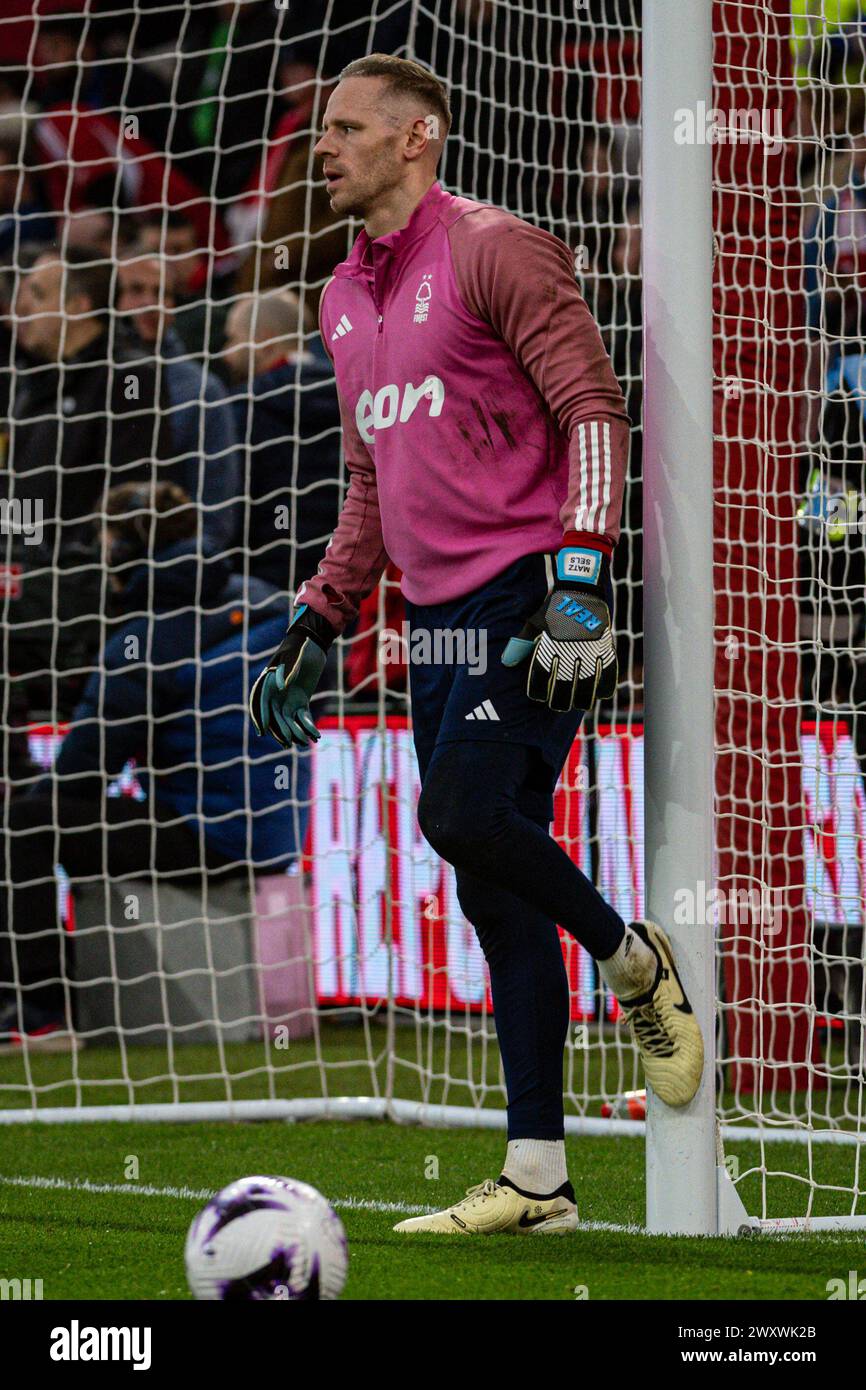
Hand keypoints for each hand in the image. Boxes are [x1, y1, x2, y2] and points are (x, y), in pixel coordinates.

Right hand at [249, 606, 334, 748]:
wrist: (313, 641)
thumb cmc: (302, 645)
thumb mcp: (296, 655)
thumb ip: (287, 669)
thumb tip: (282, 686)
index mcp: (269, 681)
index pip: (260, 701)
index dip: (260, 716)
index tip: (263, 729)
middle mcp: (276, 693)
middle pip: (274, 715)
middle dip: (281, 730)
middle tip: (288, 742)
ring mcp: (288, 698)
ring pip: (288, 720)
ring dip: (295, 731)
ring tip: (303, 742)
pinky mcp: (300, 700)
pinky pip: (302, 717)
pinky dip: (307, 726)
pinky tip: (316, 736)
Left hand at [502, 546, 616, 712]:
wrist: (579, 589)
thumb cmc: (553, 608)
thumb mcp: (534, 623)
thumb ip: (521, 643)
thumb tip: (506, 661)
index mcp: (549, 645)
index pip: (541, 676)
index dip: (538, 690)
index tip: (538, 697)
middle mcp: (568, 650)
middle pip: (564, 685)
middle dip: (560, 699)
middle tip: (558, 706)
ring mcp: (588, 650)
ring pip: (586, 683)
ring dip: (583, 697)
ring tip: (580, 704)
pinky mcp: (605, 646)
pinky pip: (607, 671)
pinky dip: (605, 685)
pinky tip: (600, 694)